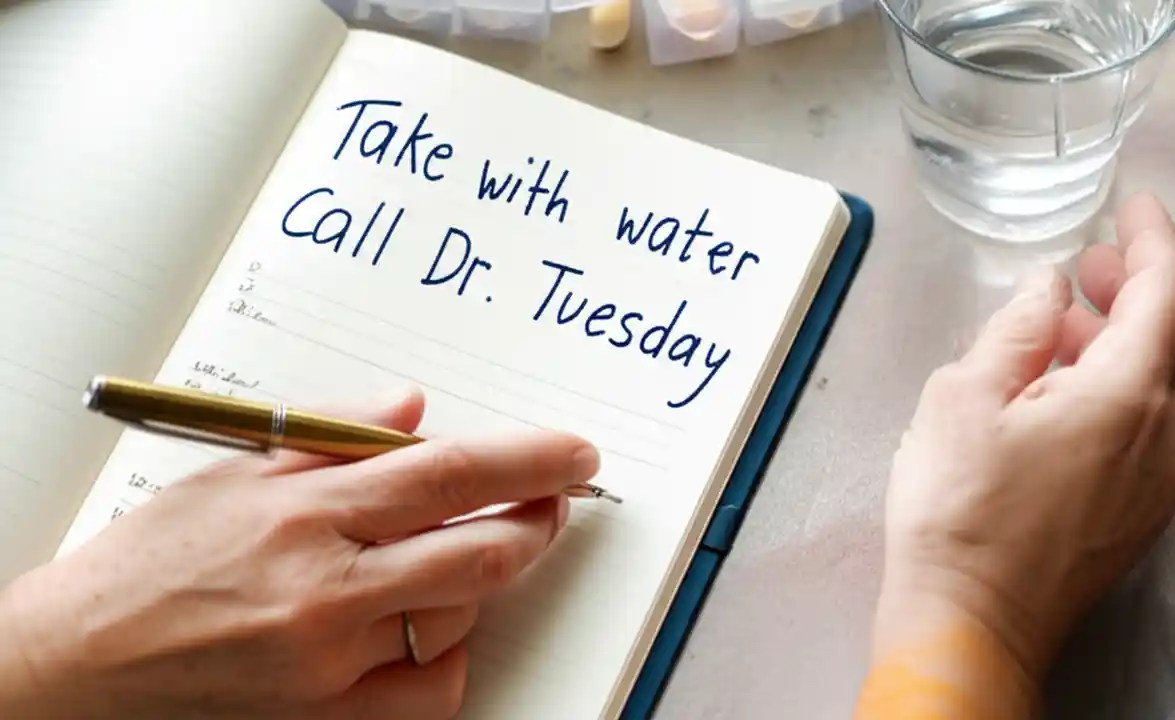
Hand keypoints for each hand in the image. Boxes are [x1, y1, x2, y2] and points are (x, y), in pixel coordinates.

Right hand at [0, 389, 599, 719]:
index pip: (451, 472)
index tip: (575, 454)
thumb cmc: (148, 565)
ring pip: (462, 616)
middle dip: (540, 521)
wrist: (75, 668)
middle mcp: (327, 585)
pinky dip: (446, 654)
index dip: (531, 459)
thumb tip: (413, 411)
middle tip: (555, 503)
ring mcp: (331, 660)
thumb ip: (332, 433)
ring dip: (480, 582)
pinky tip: (426, 629)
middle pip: (482, 551)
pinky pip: (432, 689)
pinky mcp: (329, 718)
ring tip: (455, 560)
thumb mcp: (232, 470)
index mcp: (305, 509)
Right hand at [859, 194, 1174, 716]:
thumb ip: (1017, 328)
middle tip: (1088, 263)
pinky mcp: (1140, 513)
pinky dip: (1120, 389)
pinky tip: (1063, 394)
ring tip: (1061, 327)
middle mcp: (1163, 435)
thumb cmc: (958, 510)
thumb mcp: (964, 396)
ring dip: (1125, 340)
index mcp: (1127, 395)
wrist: (970, 619)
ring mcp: (1158, 480)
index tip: (1133, 205)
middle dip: (1138, 287)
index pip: (1167, 292)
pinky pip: (1148, 428)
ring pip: (1163, 383)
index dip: (1153, 238)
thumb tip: (1049, 285)